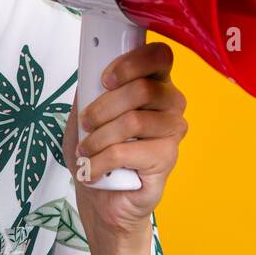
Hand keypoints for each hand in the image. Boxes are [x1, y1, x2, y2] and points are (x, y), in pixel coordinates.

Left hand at [64, 41, 187, 254]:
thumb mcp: (83, 114)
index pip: (160, 56)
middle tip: (86, 122)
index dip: (132, 63)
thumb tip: (89, 72)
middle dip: (104, 106)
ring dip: (99, 137)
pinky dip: (101, 161)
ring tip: (86, 150)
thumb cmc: (97, 152)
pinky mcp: (166, 160)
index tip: (104, 79)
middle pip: (144, 88)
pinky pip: (128, 152)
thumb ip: (89, 89)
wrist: (101, 198)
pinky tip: (93, 169)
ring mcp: (172, 132)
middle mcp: (170, 104)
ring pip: (134, 121)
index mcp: (154, 83)